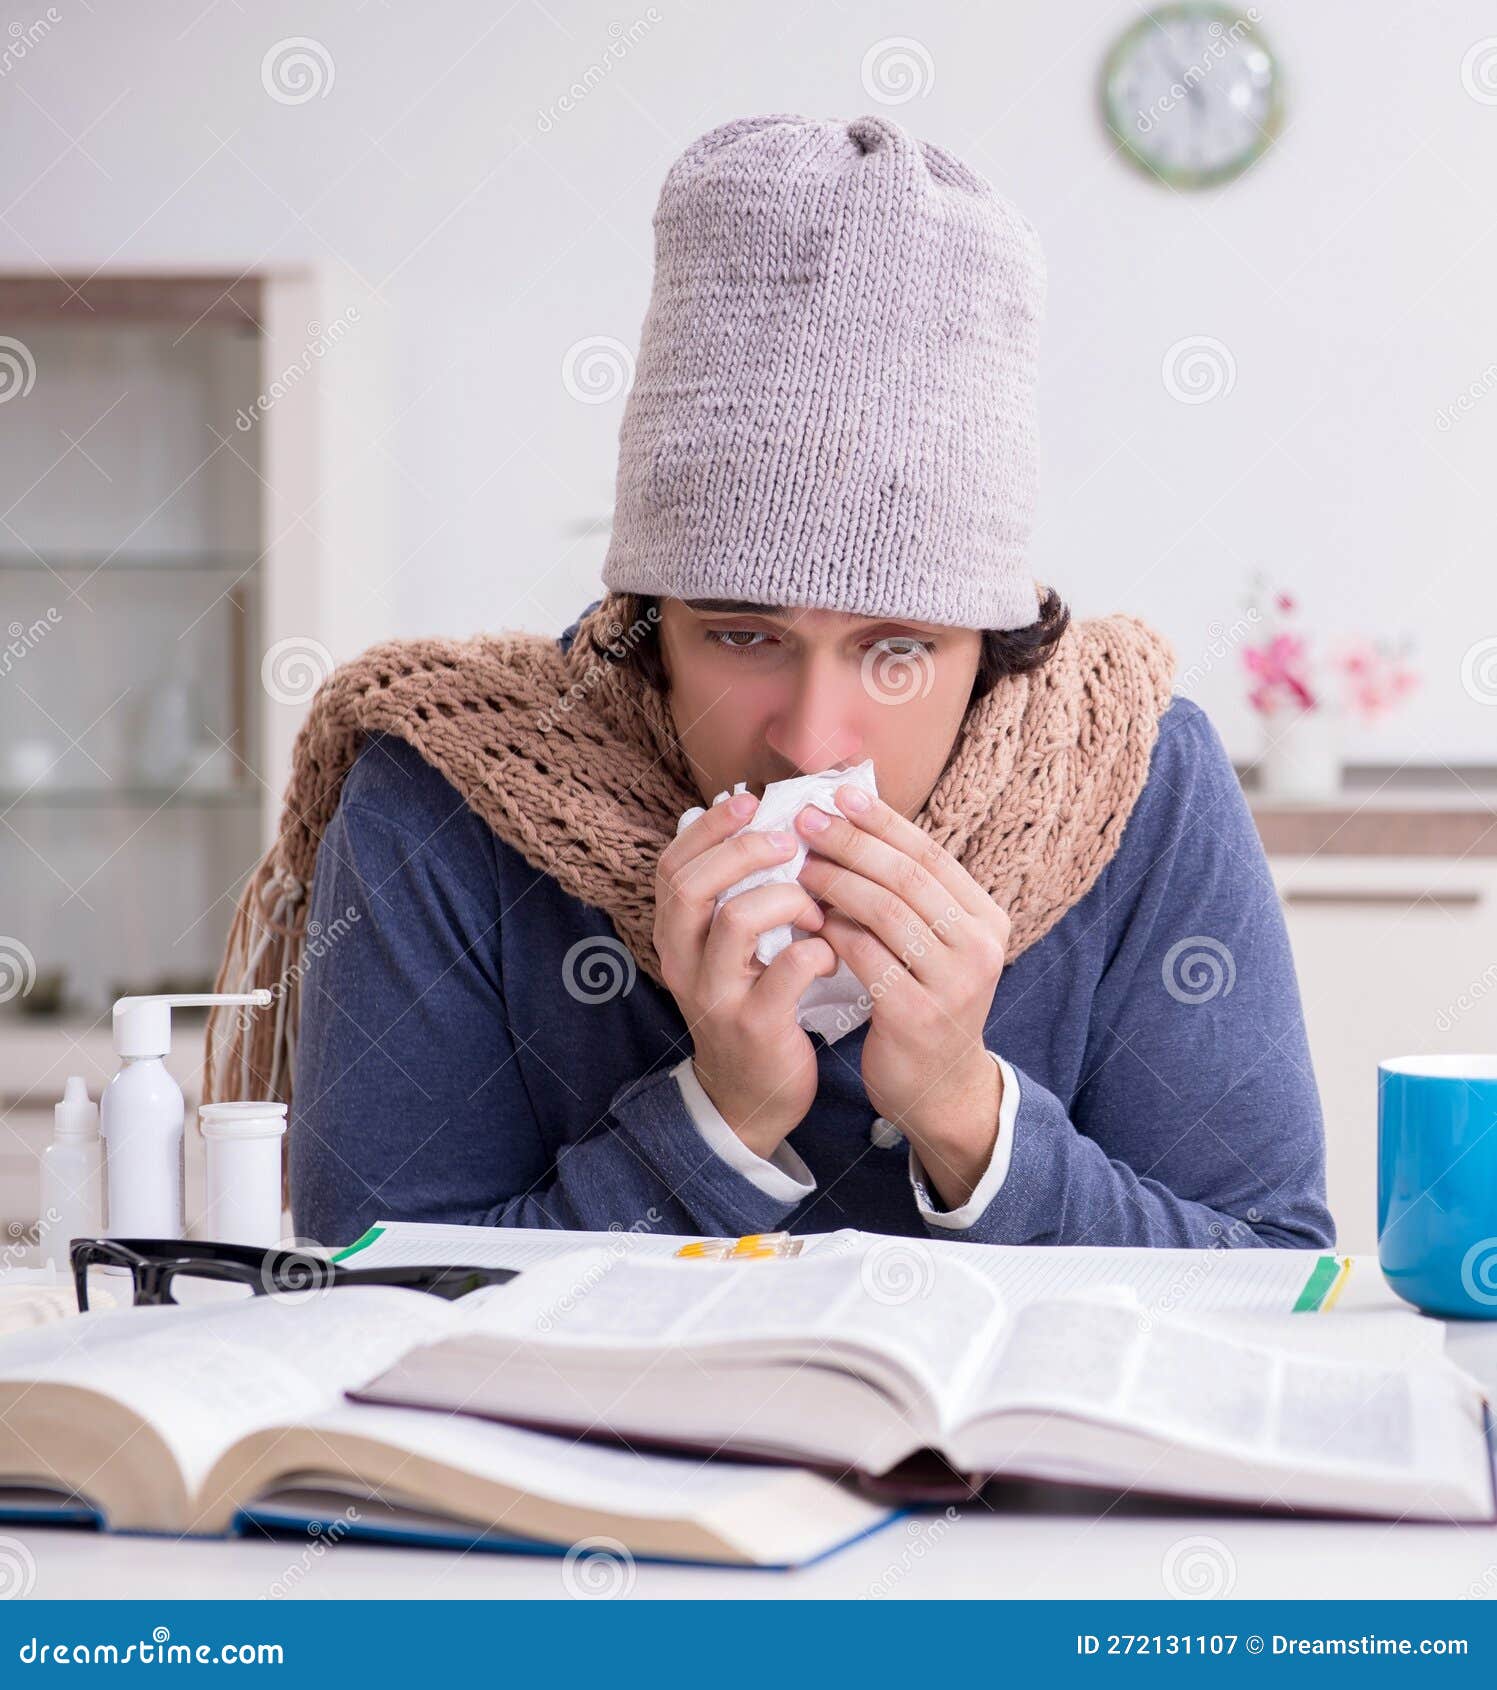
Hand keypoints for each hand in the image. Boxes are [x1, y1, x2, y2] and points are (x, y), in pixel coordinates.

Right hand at [654, 792, 838, 1159]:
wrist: (749, 1096)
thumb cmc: (753, 1004)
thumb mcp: (731, 952)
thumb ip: (739, 897)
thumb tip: (771, 826)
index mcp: (676, 936)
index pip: (671, 866)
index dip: (708, 828)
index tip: (749, 801)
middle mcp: (683, 962)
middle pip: (693, 886)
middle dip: (744, 851)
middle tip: (789, 843)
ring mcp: (716, 995)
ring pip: (736, 920)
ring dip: (786, 898)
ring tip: (814, 908)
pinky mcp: (755, 1025)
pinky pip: (787, 969)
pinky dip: (817, 950)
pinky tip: (830, 954)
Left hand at [795, 787, 1010, 1207]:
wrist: (939, 1087)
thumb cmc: (924, 1001)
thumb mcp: (933, 943)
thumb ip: (907, 894)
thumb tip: (852, 822)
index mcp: (986, 918)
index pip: (929, 854)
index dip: (881, 821)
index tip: (838, 795)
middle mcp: (979, 946)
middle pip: (906, 877)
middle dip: (851, 843)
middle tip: (806, 822)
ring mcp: (953, 982)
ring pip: (885, 912)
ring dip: (835, 883)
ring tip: (800, 867)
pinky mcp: (917, 1014)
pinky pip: (865, 956)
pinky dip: (832, 931)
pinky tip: (806, 918)